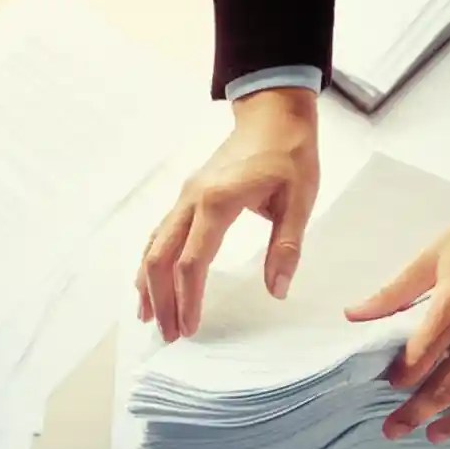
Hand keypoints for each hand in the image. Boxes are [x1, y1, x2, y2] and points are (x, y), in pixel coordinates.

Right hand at [136, 88, 319, 341]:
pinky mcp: (187, 197)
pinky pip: (160, 234)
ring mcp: (185, 197)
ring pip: (154, 246)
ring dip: (149, 284)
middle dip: (161, 299)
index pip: (193, 261)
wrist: (273, 113)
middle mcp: (192, 200)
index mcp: (218, 201)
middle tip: (168, 335)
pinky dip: (152, 263)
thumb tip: (277, 290)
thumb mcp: (300, 200)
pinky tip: (151, 283)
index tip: (190, 328)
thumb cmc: (289, 154)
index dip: (188, 299)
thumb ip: (287, 246)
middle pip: (161, 257)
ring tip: (150, 318)